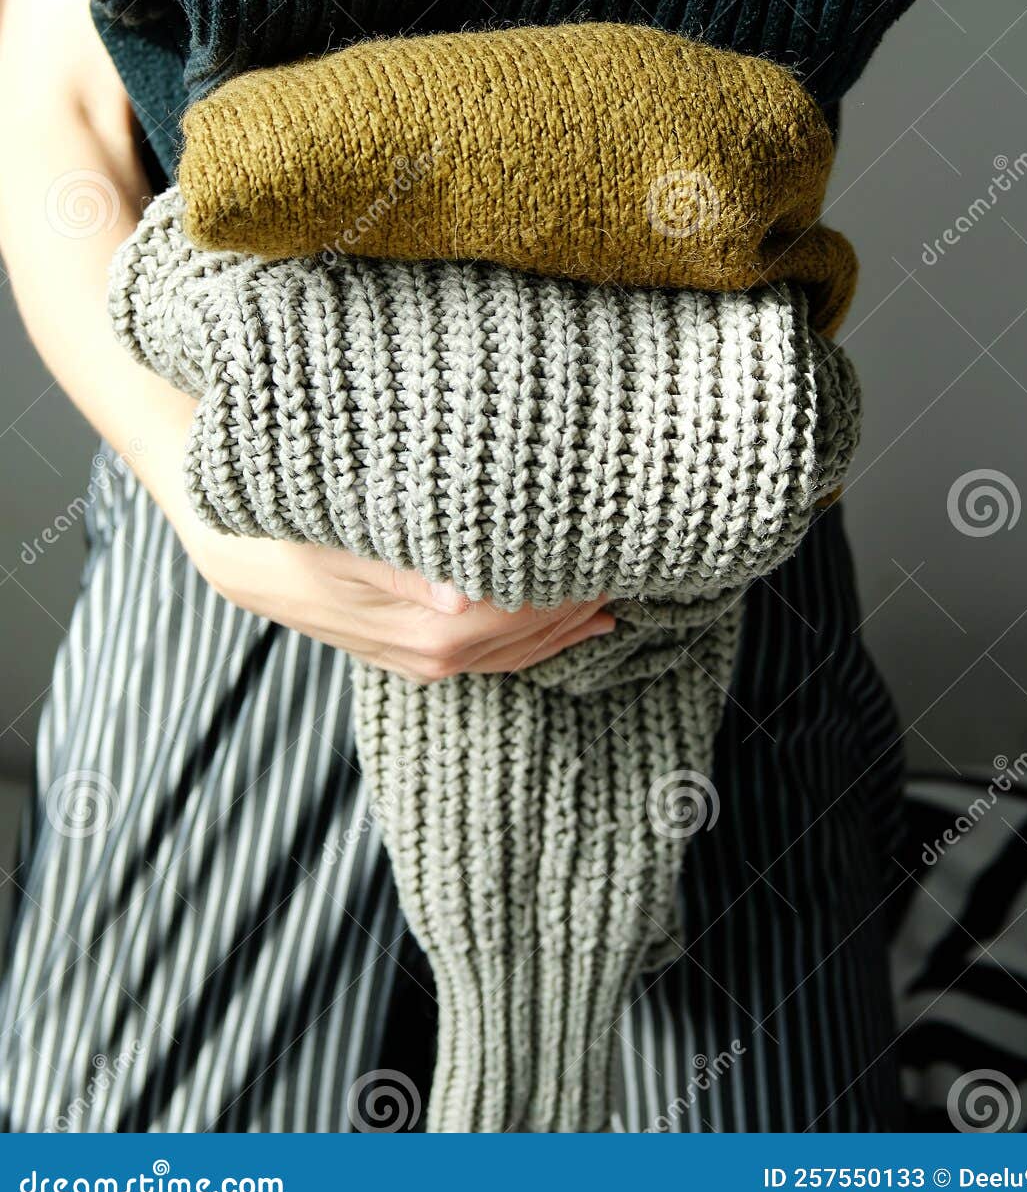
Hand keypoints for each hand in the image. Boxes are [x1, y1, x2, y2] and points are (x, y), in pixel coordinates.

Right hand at [183, 519, 614, 683]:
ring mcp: (423, 660)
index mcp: (426, 628)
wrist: (234, 550)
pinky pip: (491, 657)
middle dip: (577, 605)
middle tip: (627, 561)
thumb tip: (461, 595)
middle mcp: (433, 655)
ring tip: (609, 589)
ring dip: (563, 625)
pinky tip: (565, 620)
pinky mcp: (413, 654)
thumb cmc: (287, 530)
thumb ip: (401, 567)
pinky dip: (532, 641)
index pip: (524, 613)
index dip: (568, 587)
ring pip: (514, 651)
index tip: (607, 551)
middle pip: (528, 636)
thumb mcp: (337, 539)